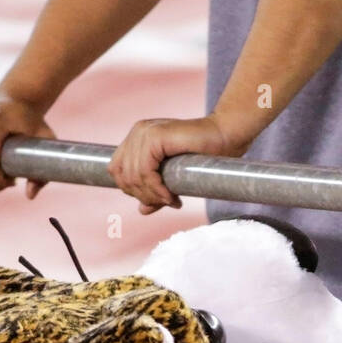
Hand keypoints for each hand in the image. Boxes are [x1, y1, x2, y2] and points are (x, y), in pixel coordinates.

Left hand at [107, 114, 249, 214]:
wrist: (225, 138)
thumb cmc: (204, 157)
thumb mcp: (172, 178)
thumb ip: (155, 192)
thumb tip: (141, 210)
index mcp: (136, 138)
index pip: (116, 171)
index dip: (133, 191)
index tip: (156, 200)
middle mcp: (137, 132)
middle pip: (123, 177)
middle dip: (143, 196)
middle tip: (166, 202)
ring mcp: (145, 132)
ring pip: (133, 176)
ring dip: (152, 196)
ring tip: (171, 201)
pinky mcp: (155, 136)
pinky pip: (145, 172)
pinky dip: (156, 189)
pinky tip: (171, 197)